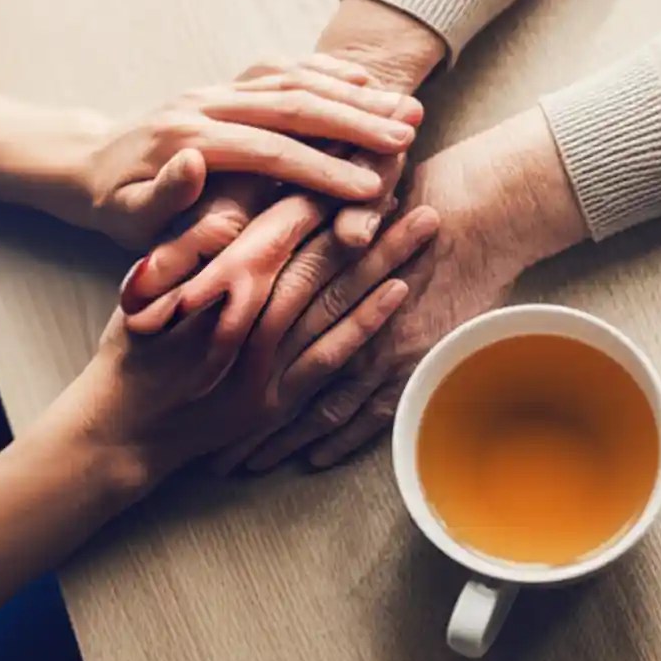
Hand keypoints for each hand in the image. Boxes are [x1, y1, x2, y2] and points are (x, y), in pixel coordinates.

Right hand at [31, 204, 440, 499]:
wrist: (122, 429)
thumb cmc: (134, 346)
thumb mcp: (147, 287)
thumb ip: (191, 247)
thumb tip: (228, 208)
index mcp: (216, 282)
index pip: (282, 221)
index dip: (324, 184)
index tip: (357, 152)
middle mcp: (248, 316)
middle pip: (321, 251)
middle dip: (367, 209)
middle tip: (407, 169)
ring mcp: (267, 361)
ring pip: (336, 298)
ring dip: (384, 258)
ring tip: (424, 221)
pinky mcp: (278, 400)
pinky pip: (331, 358)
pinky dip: (366, 324)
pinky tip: (400, 291)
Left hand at [120, 0, 444, 309]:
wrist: (86, 163)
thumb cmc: (112, 206)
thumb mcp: (126, 217)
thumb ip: (162, 195)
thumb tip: (193, 159)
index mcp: (188, 140)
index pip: (268, 152)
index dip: (322, 168)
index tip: (370, 187)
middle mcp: (206, 104)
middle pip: (291, 103)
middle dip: (354, 120)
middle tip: (407, 135)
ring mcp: (217, 88)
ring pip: (293, 78)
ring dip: (351, 90)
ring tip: (403, 105)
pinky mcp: (224, 85)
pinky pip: (281, 67)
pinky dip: (324, 69)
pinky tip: (363, 78)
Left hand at [219, 109, 590, 471]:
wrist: (482, 211)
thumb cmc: (412, 194)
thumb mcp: (350, 195)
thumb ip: (316, 218)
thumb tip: (304, 240)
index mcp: (310, 284)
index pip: (248, 339)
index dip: (214, 370)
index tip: (178, 397)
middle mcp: (337, 327)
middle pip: (271, 385)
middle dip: (236, 422)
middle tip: (204, 453)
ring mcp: (374, 353)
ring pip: (313, 410)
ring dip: (279, 441)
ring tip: (244, 466)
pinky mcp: (408, 364)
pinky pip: (366, 416)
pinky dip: (337, 440)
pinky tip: (313, 459)